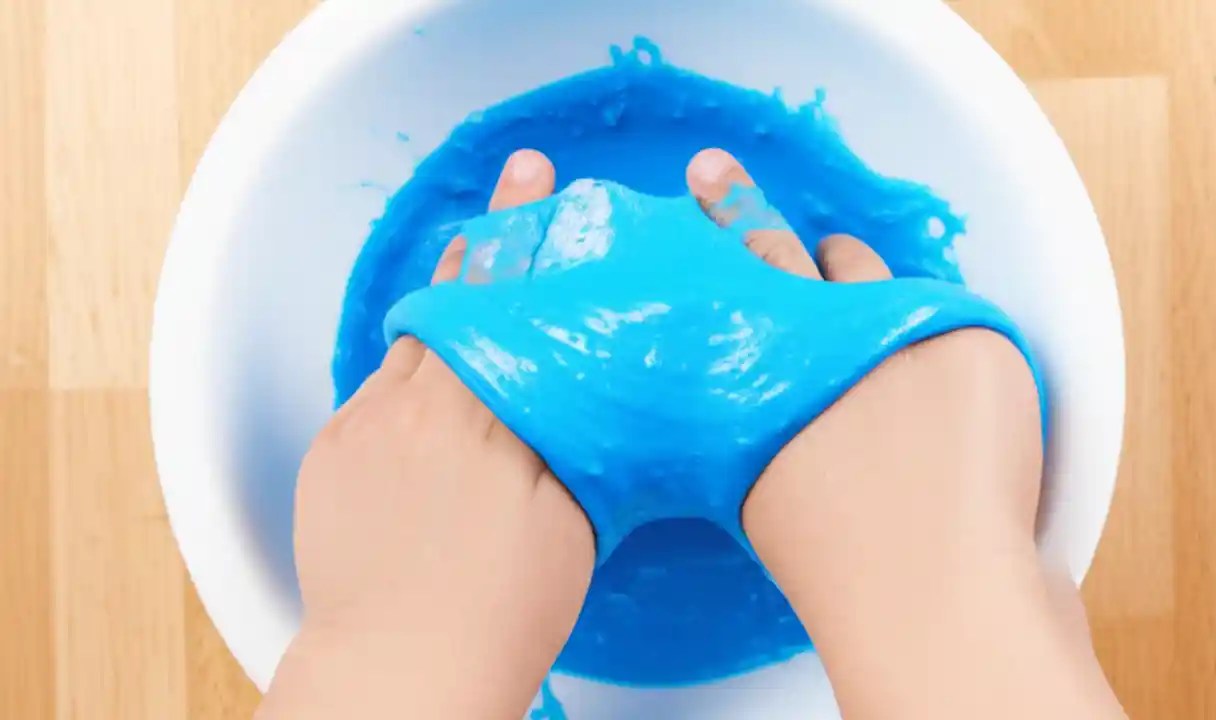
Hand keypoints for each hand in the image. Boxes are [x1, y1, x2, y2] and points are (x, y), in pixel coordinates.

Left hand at [257, 150, 593, 719]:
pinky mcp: (330, 453)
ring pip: (415, 340)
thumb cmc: (504, 609)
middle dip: (494, 237)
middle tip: (522, 180)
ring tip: (479, 269)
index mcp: (488, 415)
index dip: (527, 234)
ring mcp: (365, 426)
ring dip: (452, 303)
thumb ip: (564, 434)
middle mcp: (418, 405)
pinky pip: (377, 390)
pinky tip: (436, 387)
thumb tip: (570, 381)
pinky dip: (411, 373)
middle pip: (460, 299)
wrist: (399, 669)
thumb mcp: (569, 517)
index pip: (512, 303)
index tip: (537, 178)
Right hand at [685, 148, 1124, 718]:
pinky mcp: (969, 333)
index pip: (734, 269)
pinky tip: (916, 363)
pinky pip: (934, 309)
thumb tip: (760, 378)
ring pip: (858, 268)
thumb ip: (752, 414)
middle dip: (749, 213)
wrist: (935, 587)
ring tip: (834, 287)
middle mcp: (819, 329)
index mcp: (759, 369)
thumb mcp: (756, 486)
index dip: (720, 218)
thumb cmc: (840, 556)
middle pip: (782, 248)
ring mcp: (894, 325)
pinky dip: (921, 329)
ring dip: (846, 274)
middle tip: (719, 177)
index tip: (705, 176)